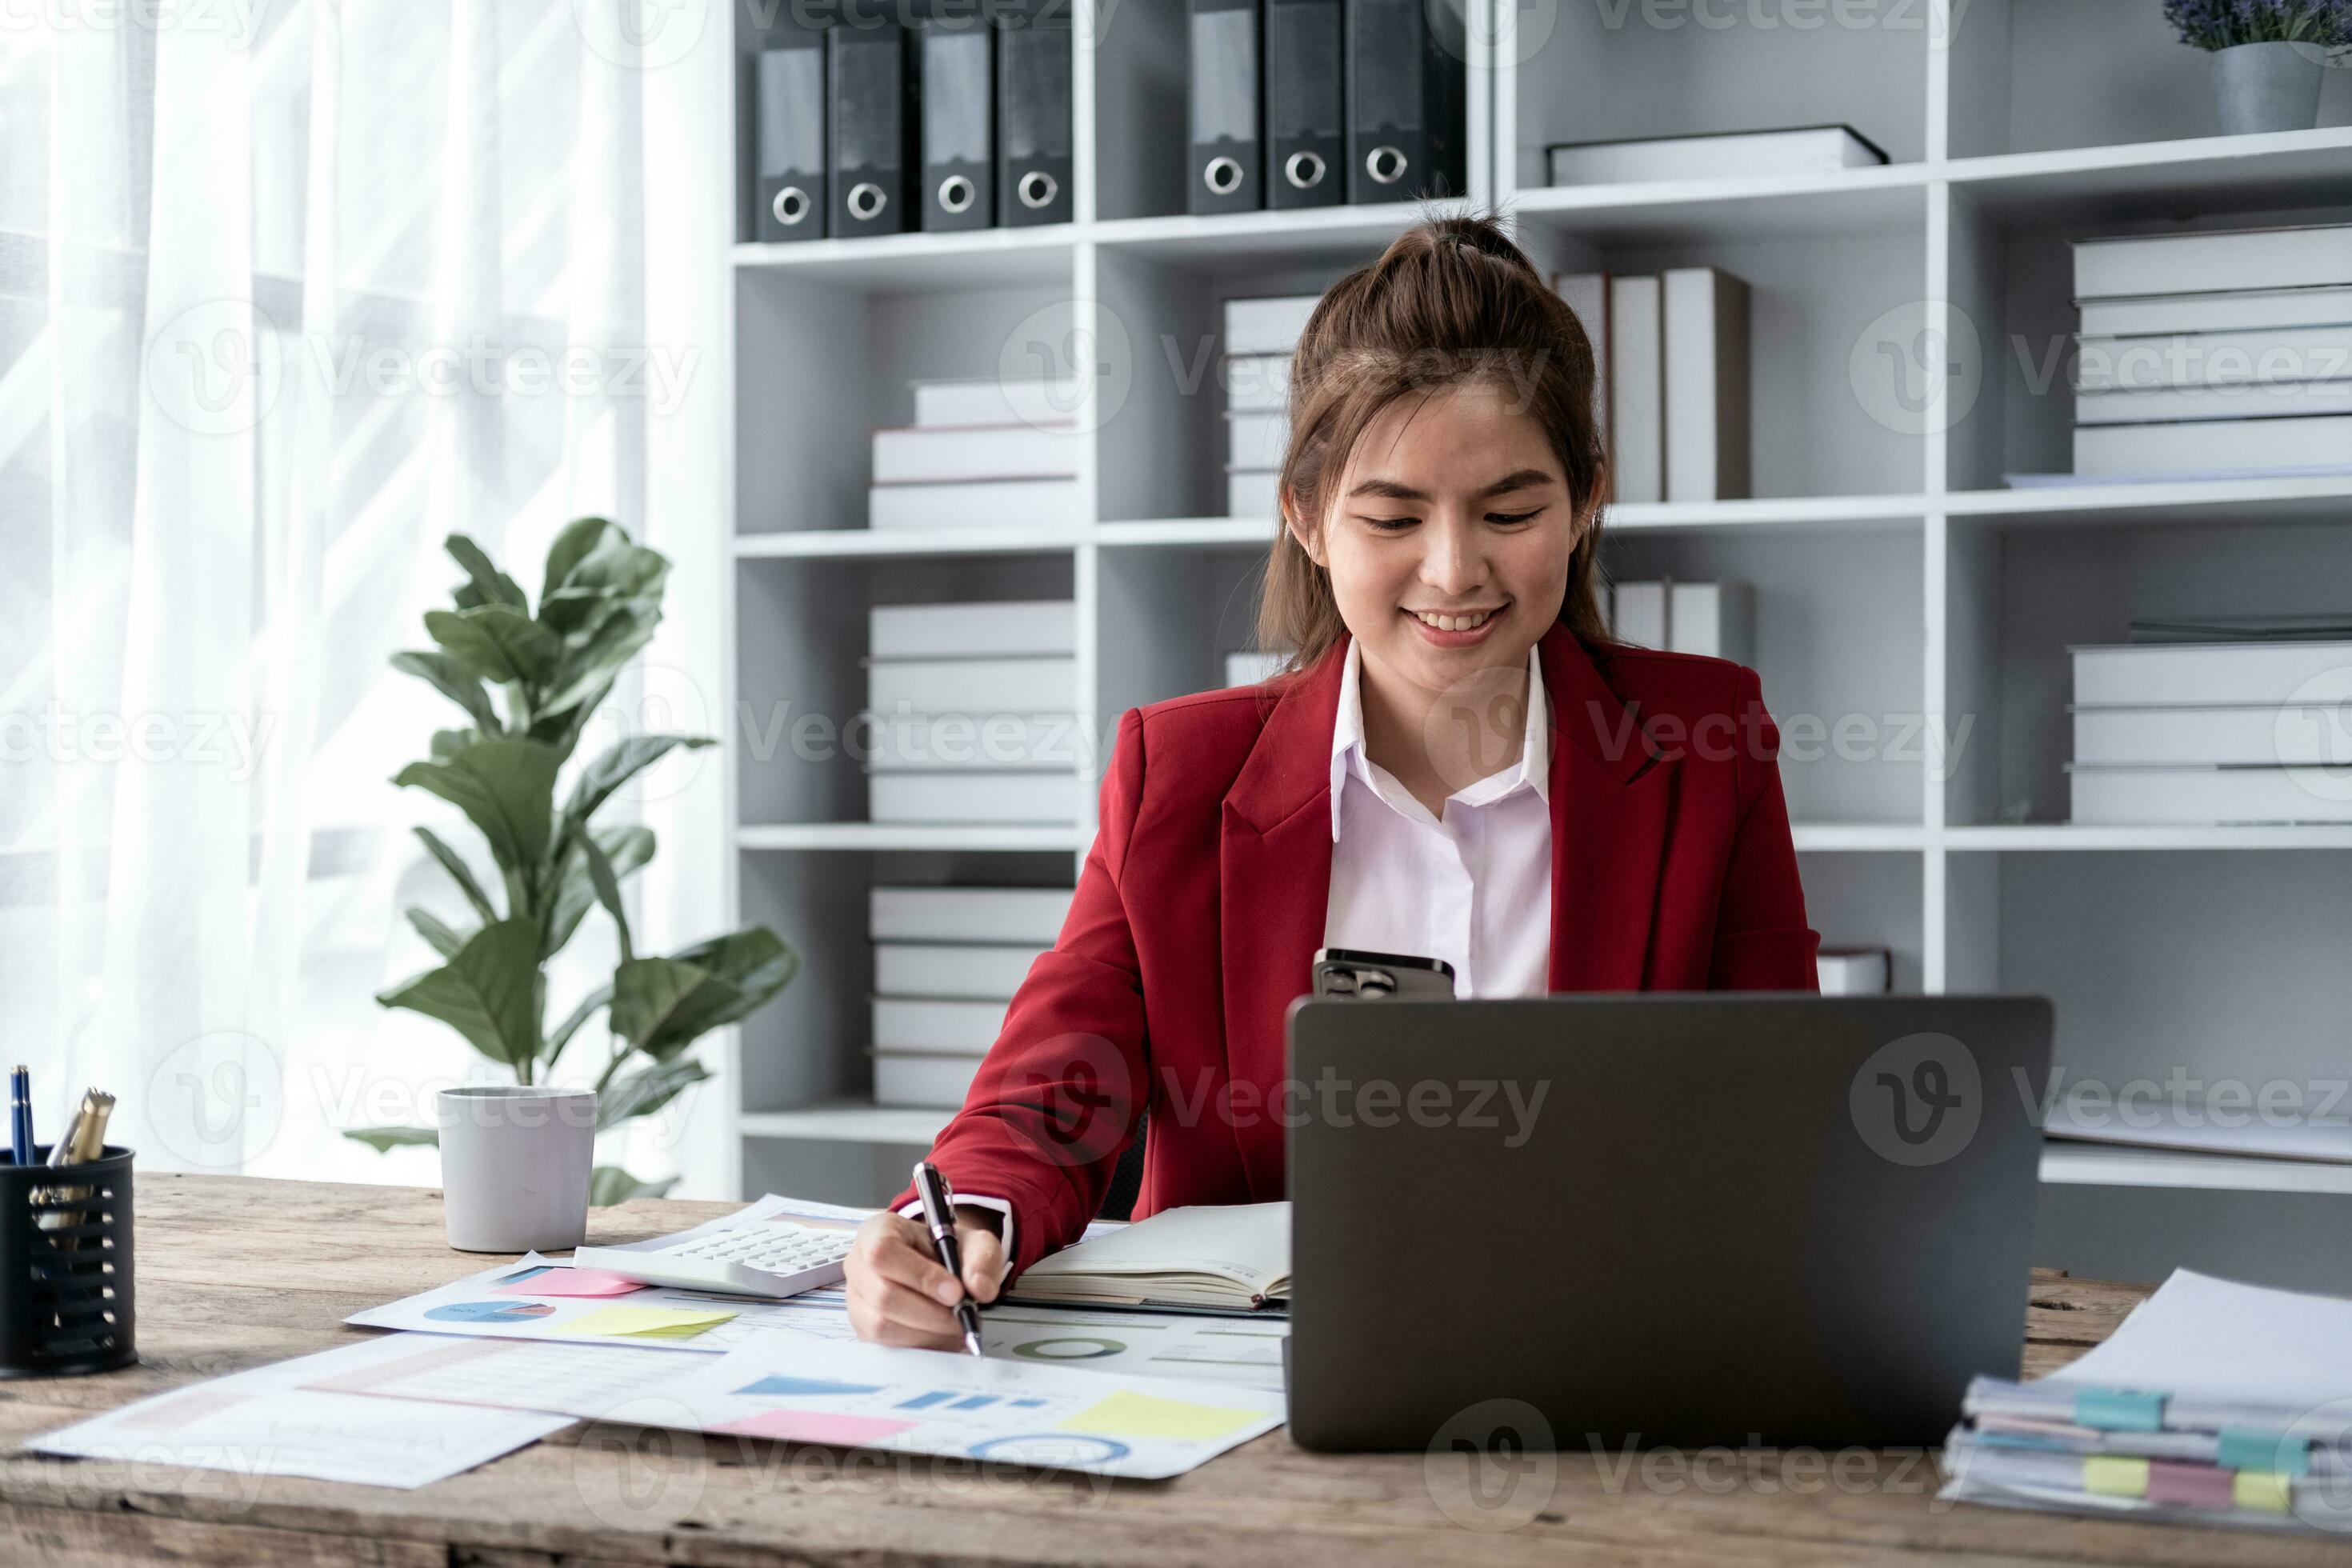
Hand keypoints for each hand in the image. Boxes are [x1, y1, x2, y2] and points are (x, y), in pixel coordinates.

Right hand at [844, 1205, 1007, 1349]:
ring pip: (883, 1326)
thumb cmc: (949, 1251)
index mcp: (877, 1231)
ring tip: (954, 1325)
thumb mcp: (975, 1243)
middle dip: (931, 1312)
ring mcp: (857, 1300)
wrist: (940, 1268)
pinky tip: (939, 1334)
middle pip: (883, 1295)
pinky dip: (920, 1344)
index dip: (919, 1276)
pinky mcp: (863, 1329)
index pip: (883, 1252)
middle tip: (962, 1315)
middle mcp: (859, 1265)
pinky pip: (887, 1345)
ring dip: (927, 1332)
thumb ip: (983, 1259)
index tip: (955, 1292)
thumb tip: (980, 1289)